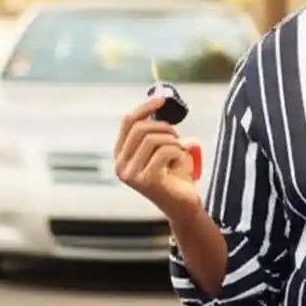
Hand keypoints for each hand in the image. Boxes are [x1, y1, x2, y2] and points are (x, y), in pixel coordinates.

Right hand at [113, 96, 200, 219]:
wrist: (184, 206)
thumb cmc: (174, 176)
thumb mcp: (162, 149)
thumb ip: (155, 131)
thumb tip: (158, 101)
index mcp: (121, 155)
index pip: (127, 122)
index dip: (144, 107)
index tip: (161, 99)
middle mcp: (121, 166)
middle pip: (140, 128)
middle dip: (164, 127)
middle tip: (177, 137)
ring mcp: (132, 175)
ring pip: (153, 139)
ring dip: (173, 141)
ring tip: (179, 151)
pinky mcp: (146, 181)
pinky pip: (164, 152)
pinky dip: (177, 152)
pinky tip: (180, 161)